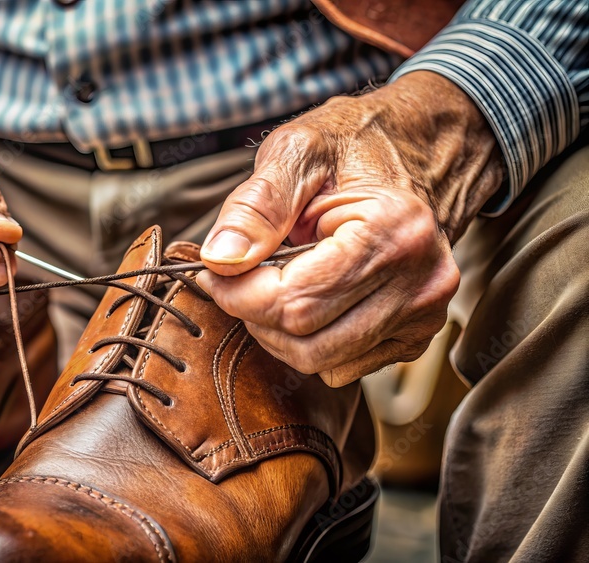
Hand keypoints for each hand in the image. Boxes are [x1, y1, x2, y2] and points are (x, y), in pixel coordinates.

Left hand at [195, 71, 504, 385]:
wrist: (418, 149)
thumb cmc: (353, 145)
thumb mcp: (296, 152)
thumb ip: (256, 206)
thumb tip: (221, 260)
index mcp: (395, 230)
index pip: (296, 303)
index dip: (238, 295)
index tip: (214, 273)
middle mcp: (423, 281)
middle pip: (308, 342)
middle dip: (256, 314)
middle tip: (240, 275)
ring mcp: (425, 314)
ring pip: (322, 363)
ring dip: (279, 332)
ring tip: (276, 280)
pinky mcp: (417, 334)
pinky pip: (343, 365)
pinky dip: (310, 340)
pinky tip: (309, 294)